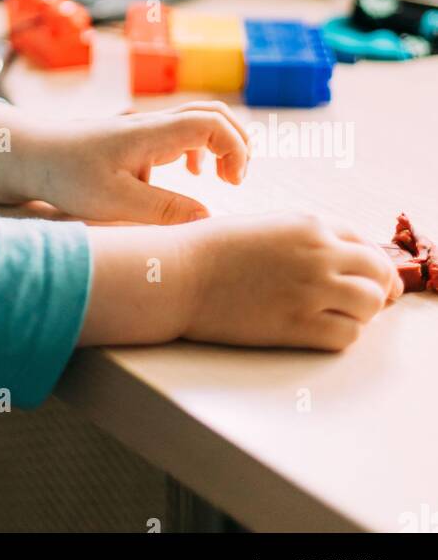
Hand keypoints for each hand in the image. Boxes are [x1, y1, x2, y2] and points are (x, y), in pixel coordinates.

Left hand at [24, 100, 250, 224]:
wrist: (30, 154)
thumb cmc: (67, 176)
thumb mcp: (115, 202)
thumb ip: (164, 210)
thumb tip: (208, 217)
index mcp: (151, 133)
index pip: (212, 124)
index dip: (236, 149)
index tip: (233, 183)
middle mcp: (152, 124)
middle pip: (212, 113)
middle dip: (237, 142)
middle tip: (237, 179)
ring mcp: (144, 129)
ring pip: (197, 120)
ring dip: (220, 143)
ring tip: (223, 179)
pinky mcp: (136, 139)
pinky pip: (180, 132)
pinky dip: (199, 149)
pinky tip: (192, 175)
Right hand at [177, 212, 405, 348]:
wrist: (181, 274)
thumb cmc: (212, 249)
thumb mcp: (266, 225)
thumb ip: (304, 238)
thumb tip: (335, 259)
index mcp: (309, 224)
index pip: (365, 241)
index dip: (371, 261)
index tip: (371, 275)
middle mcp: (319, 253)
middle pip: (378, 273)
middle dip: (379, 287)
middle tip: (372, 300)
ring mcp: (311, 290)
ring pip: (370, 305)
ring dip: (362, 312)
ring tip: (343, 315)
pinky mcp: (298, 325)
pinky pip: (346, 335)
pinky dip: (344, 334)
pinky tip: (325, 329)